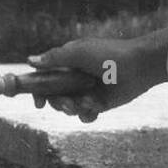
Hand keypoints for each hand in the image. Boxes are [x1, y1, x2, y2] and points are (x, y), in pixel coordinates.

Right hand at [27, 36, 160, 122]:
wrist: (138, 66)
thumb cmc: (108, 54)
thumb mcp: (78, 52)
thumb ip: (53, 58)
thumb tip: (29, 61)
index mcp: (65, 65)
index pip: (43, 80)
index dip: (37, 91)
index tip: (38, 102)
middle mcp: (73, 79)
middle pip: (53, 98)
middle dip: (58, 103)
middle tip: (68, 103)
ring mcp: (85, 92)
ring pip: (68, 109)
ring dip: (75, 108)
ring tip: (88, 102)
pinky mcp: (98, 104)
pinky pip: (84, 116)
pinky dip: (88, 113)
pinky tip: (96, 105)